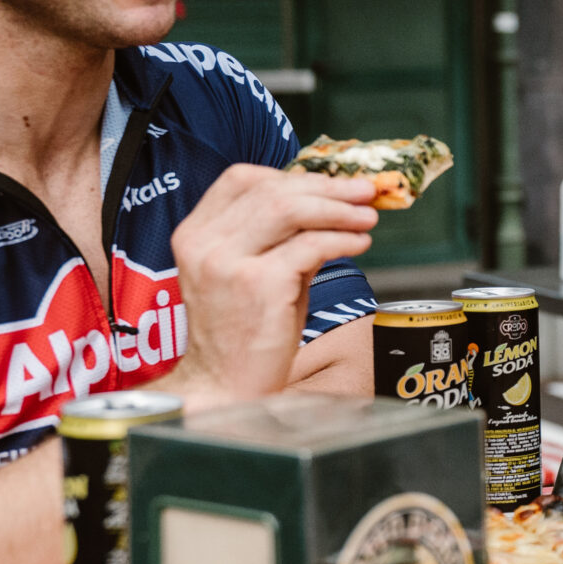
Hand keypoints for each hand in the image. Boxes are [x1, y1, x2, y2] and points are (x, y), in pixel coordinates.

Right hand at [160, 166, 376, 407]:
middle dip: (327, 187)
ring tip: (367, 215)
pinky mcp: (258, 284)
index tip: (328, 183)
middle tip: (364, 191)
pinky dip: (342, 239)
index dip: (291, 176)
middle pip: (273, 191)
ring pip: (291, 210)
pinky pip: (310, 246)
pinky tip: (358, 244)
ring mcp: (228, 262)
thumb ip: (282, 239)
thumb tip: (334, 208)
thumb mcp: (253, 274)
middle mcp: (205, 243)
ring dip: (338, 209)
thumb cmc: (242, 334)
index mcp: (195, 234)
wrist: (224, 387)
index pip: (241, 179)